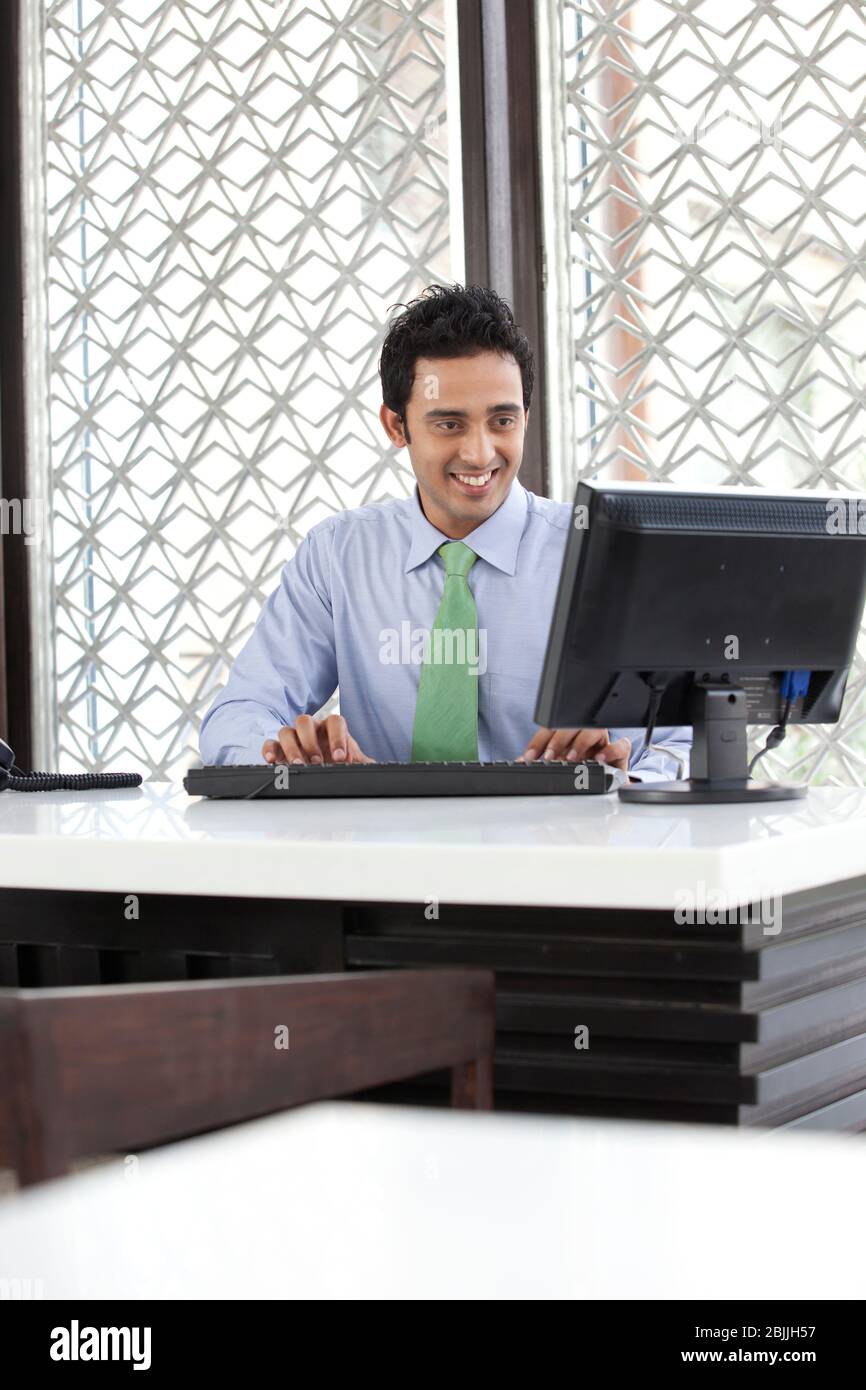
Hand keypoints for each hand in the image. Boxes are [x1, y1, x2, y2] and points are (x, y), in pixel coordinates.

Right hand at [262, 714, 374, 764]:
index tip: (340, 757)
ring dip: (292, 748)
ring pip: (286, 731)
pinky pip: (270, 744)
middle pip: (305, 721)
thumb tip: (378, 769)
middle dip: (311, 742)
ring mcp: (294, 738)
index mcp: (331, 729)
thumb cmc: (340, 765)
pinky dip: (269, 750)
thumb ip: (366, 765)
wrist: (325, 774)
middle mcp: (312, 730)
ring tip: (299, 766)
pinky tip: (272, 761)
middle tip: (318, 762)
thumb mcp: (356, 765)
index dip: (337, 737)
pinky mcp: (279, 750)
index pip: (334, 721)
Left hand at [517, 726, 631, 772]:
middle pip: (572, 725)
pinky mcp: (619, 754)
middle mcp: (586, 733)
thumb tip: (519, 762)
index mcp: (568, 733)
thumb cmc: (580, 768)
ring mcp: (603, 742)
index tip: (528, 756)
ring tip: (571, 758)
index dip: (538, 741)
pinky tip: (599, 759)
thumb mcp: (558, 763)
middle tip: (548, 757)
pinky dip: (610, 751)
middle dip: (557, 741)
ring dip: (580, 743)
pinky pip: (621, 746)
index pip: (551, 728)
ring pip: (595, 730)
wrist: (608, 782)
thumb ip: (541, 760)